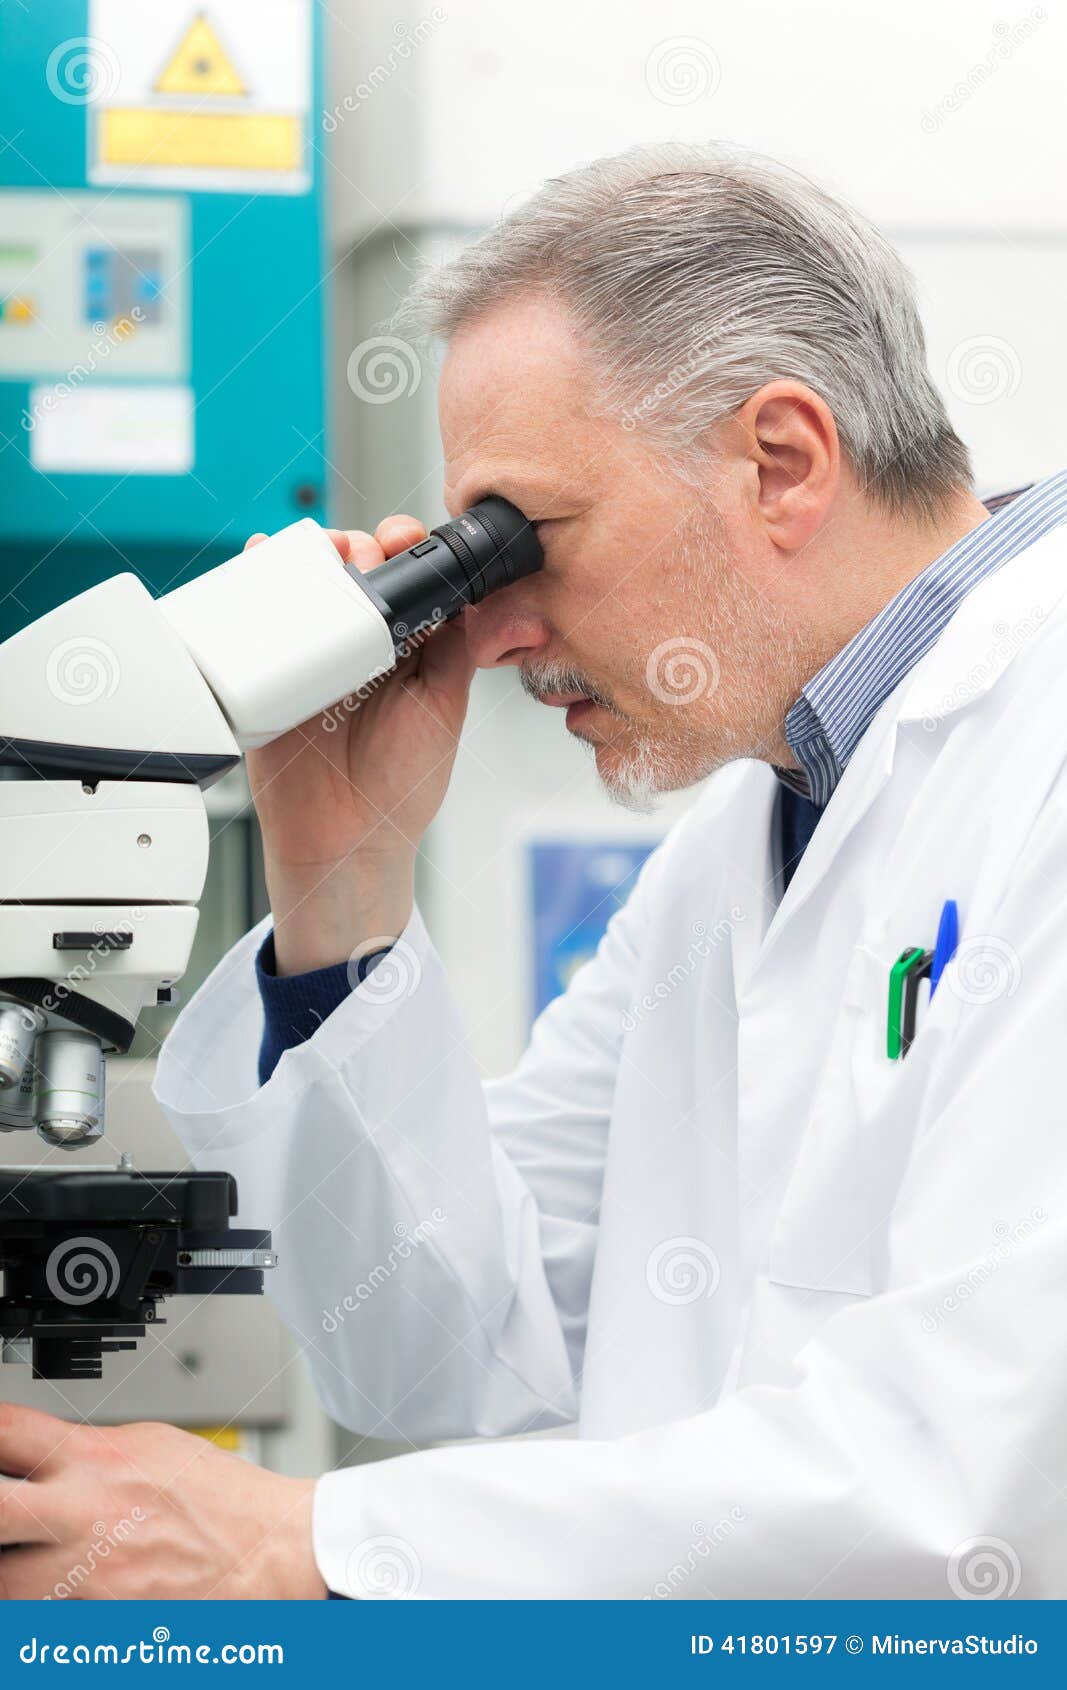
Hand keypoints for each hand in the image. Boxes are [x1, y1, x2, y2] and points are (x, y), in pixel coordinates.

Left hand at [0, 1404, 325, 1599]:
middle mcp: (81, 1516)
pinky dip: (47, 1606)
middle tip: (4, 1513)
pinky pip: (42, 1621)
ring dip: (11, 1570)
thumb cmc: (223, 1500)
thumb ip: (86, 1450)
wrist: (268, 1553)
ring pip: (4, 1585)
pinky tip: (72, 1591)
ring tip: (34, 1558)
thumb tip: (40, 1455)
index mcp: (96, 1459)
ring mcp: (83, 1578)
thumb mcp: (151, 1445)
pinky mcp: (93, 1625)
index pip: (5, 1432)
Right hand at [244, 517, 475, 972]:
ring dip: (313, 554)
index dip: (407, 548)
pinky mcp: (271, 671)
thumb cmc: (400, 785)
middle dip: (359, 546)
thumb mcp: (443, 710)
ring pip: (309, 582)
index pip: (408, 577)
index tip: (405, 541)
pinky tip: (266, 560)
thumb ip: (456, 652)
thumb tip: (474, 597)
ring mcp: (316, 654)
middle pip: (355, 567)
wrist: (345, 839)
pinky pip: (259, 616)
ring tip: (323, 558)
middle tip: (362, 560)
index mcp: (410, 647)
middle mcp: (363, 644)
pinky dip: (258, 579)